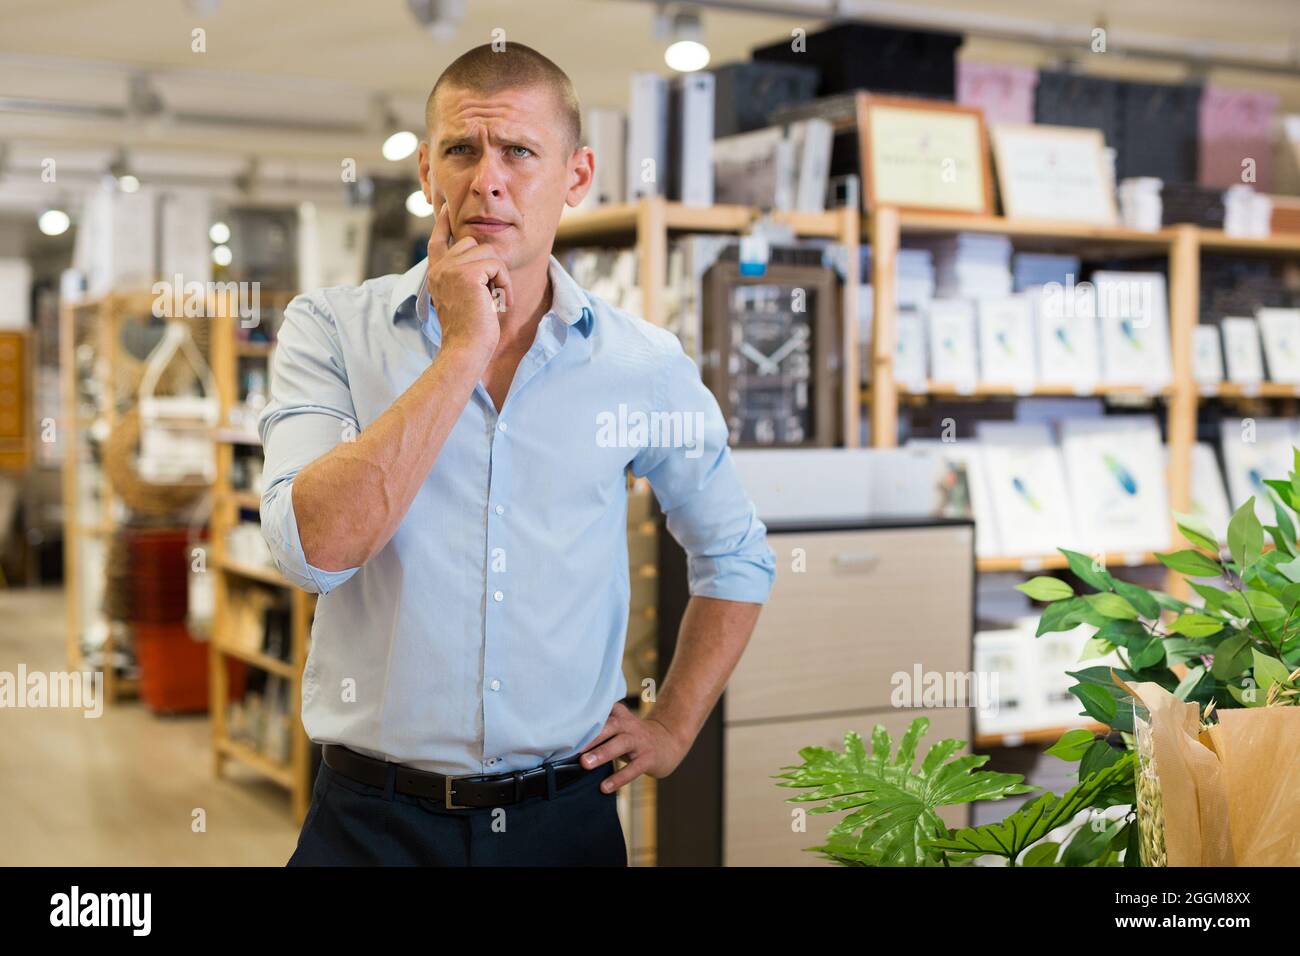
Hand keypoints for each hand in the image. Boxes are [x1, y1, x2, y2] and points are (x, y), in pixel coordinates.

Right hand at [425, 202, 513, 362]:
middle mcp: (440, 268)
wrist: (465, 349)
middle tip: (492, 294)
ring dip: (500, 277)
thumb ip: (463, 277)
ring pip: (488, 253)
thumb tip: (479, 255)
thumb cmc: (469, 332)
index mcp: (436, 274)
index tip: (445, 210)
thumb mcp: (463, 298)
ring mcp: (451, 269)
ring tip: (496, 300)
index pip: (437, 241)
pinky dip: (505, 283)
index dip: (442, 224)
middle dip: (489, 265)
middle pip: (472, 243)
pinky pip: (496, 265)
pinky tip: (500, 302)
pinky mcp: (467, 274)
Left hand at [577, 701, 688, 792]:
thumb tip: (566, 741)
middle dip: (591, 736)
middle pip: (609, 726)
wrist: (668, 741)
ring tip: (585, 764)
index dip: (585, 717)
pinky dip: (618, 778)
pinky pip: (633, 769)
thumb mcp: (619, 724)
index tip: (566, 726)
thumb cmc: (634, 735)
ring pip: (620, 744)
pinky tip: (605, 787)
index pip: (601, 712)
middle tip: (573, 748)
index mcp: (619, 715)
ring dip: (602, 753)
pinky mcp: (648, 758)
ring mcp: (640, 741)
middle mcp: (629, 725)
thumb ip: (599, 727)